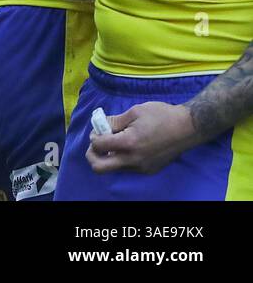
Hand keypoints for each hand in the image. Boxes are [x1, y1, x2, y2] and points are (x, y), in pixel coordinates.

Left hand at [86, 101, 201, 174]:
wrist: (188, 127)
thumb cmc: (162, 115)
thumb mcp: (134, 112)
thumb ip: (114, 121)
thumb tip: (100, 127)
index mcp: (129, 143)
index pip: (98, 146)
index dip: (93, 136)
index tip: (99, 128)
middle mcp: (134, 160)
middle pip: (99, 168)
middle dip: (92, 155)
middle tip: (97, 144)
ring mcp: (142, 168)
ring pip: (114, 168)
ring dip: (108, 157)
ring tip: (116, 141)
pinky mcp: (149, 170)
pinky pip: (127, 168)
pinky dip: (121, 158)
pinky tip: (129, 145)